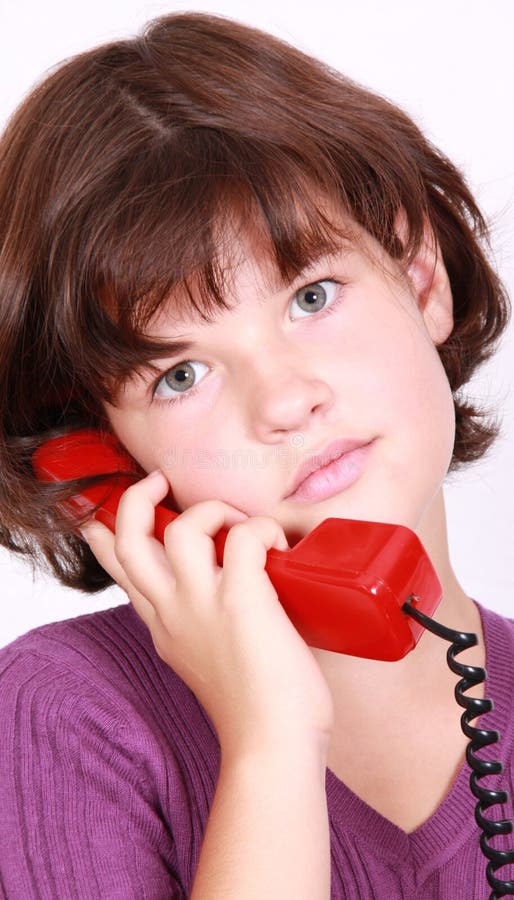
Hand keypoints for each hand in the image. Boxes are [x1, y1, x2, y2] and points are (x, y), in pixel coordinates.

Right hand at [80, 470, 333, 756]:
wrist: (270, 745)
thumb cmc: (252, 707)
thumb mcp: (202, 662)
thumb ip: (196, 627)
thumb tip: (219, 598)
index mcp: (163, 625)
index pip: (121, 572)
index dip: (105, 540)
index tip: (98, 522)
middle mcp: (172, 610)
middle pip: (128, 539)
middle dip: (135, 499)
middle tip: (160, 482)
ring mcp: (202, 603)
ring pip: (180, 528)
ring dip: (212, 510)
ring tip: (239, 522)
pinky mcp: (241, 599)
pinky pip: (243, 536)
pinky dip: (261, 528)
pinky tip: (277, 544)